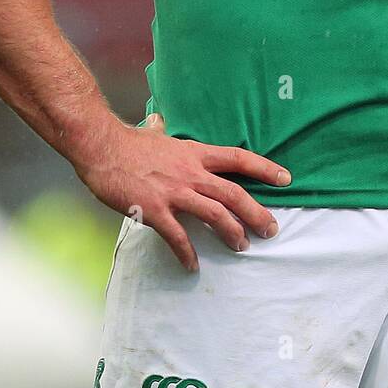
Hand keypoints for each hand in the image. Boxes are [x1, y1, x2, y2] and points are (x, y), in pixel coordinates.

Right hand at [72, 111, 291, 272]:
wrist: (101, 147)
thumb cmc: (126, 141)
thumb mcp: (152, 133)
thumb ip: (160, 130)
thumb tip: (157, 121)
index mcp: (194, 153)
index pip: (238, 159)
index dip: (265, 168)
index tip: (286, 178)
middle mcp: (191, 173)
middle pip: (235, 194)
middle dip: (257, 214)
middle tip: (271, 229)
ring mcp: (174, 192)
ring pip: (215, 215)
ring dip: (232, 234)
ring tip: (242, 247)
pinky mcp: (154, 210)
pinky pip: (177, 237)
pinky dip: (187, 254)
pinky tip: (192, 266)